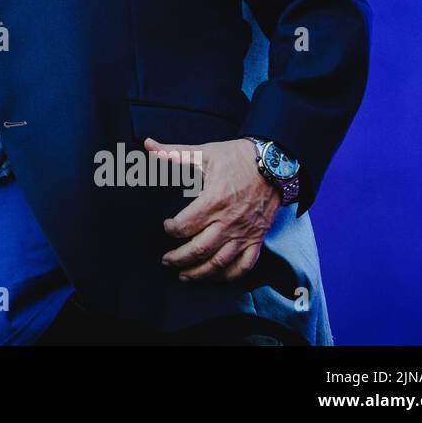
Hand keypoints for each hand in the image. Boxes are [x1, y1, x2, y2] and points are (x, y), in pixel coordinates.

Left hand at [143, 137, 281, 281]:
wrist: (274, 164)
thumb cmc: (237, 158)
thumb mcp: (204, 153)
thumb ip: (174, 153)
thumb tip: (147, 144)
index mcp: (214, 200)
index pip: (186, 225)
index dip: (171, 230)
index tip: (166, 227)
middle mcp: (229, 221)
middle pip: (199, 249)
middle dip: (179, 258)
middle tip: (166, 261)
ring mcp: (245, 233)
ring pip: (219, 262)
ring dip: (199, 273)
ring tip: (184, 276)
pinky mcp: (257, 239)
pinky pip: (244, 265)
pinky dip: (229, 276)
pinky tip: (215, 277)